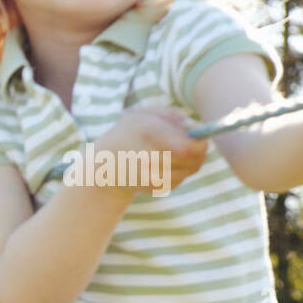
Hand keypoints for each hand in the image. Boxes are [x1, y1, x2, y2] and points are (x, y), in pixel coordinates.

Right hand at [93, 107, 207, 194]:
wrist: (102, 166)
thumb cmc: (126, 134)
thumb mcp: (142, 115)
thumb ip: (170, 114)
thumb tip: (196, 127)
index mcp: (148, 133)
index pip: (189, 146)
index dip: (200, 141)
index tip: (196, 136)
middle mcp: (150, 158)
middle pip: (194, 160)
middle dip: (198, 151)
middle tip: (192, 144)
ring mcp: (152, 176)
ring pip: (190, 169)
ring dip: (190, 161)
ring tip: (175, 152)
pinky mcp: (155, 187)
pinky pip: (180, 178)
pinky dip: (179, 171)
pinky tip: (164, 164)